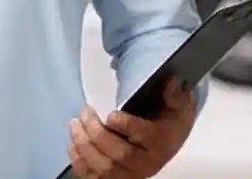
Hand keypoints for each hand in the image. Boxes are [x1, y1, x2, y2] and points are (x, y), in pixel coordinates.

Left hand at [67, 77, 196, 177]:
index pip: (145, 136)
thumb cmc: (168, 122)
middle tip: (85, 112)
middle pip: (120, 154)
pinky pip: (93, 177)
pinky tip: (73, 143)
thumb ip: (175, 94)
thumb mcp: (178, 106)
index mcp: (162, 142)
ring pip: (104, 168)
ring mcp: (129, 174)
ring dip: (84, 145)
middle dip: (97, 132)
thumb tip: (172, 82)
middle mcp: (146, 163)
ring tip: (75, 124)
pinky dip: (79, 161)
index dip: (125, 126)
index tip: (110, 114)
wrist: (168, 142)